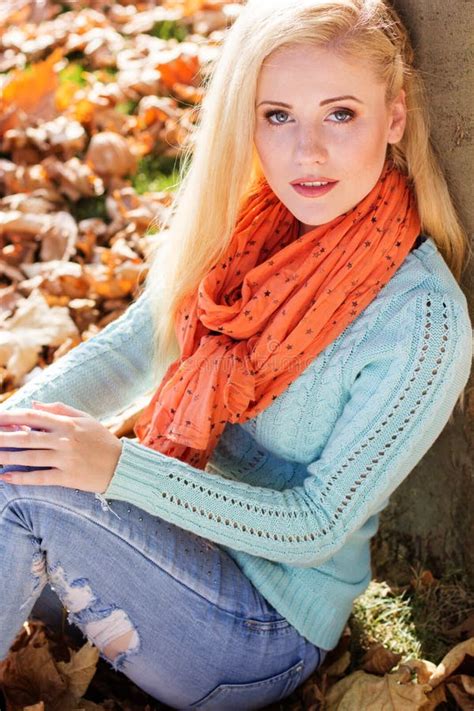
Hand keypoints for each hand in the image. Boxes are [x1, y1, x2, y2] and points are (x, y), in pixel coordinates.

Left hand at [0, 401, 122, 493]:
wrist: (122, 465)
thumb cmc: (102, 440)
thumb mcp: (85, 419)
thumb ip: (60, 410)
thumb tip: (34, 403)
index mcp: (67, 424)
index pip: (33, 417)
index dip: (11, 417)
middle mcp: (64, 441)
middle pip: (26, 437)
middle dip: (3, 437)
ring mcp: (65, 459)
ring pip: (30, 457)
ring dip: (7, 457)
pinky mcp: (67, 477)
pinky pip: (40, 477)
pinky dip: (22, 478)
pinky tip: (6, 477)